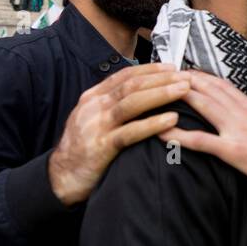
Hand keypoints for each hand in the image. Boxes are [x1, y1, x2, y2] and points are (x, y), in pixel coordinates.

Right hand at [48, 63, 188, 205]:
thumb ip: (114, 105)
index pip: (124, 76)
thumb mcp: (93, 119)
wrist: (61, 177)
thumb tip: (144, 93)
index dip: (150, 70)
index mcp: (93, 98)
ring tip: (183, 91)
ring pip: (131, 102)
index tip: (172, 67)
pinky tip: (171, 120)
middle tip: (185, 77)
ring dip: (161, 94)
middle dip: (161, 79)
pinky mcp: (101, 147)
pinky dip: (153, 124)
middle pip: (131, 85)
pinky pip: (130, 132)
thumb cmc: (83, 148)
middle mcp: (94, 107)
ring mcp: (96, 126)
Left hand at [159, 73, 246, 200]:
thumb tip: (236, 113)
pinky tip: (160, 133)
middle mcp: (242, 112)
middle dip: (180, 79)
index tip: (179, 71)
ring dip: (176, 96)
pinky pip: (201, 141)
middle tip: (158, 75)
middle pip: (206, 87)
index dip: (197, 75)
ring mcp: (237, 129)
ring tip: (153, 92)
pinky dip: (178, 136)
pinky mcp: (235, 150)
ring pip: (202, 104)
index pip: (220, 83)